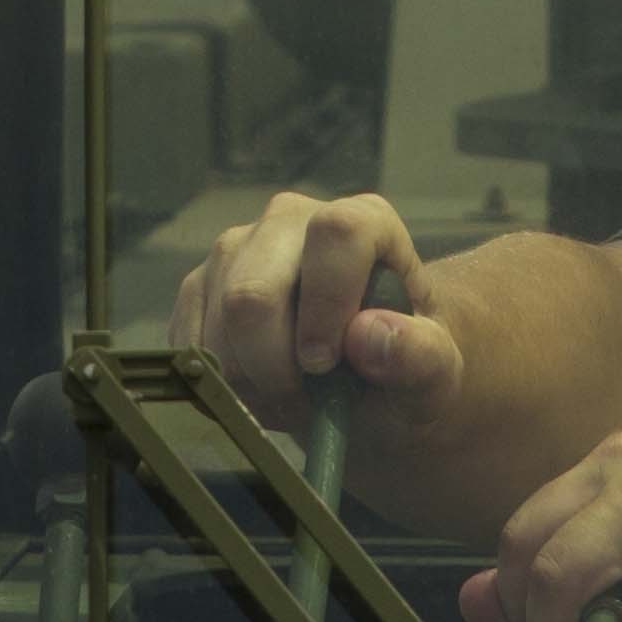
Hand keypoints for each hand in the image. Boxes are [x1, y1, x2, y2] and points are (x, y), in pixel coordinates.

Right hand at [169, 190, 449, 427]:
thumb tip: (367, 335)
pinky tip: (259, 388)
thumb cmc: (405, 367)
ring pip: (216, 325)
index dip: (327, 305)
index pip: (338, 233)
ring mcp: (236, 250)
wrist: (367, 382)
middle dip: (274, 367)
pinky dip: (221, 384)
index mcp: (362, 221)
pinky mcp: (199, 287)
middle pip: (254, 293)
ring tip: (290, 396)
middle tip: (306, 401)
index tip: (328, 365)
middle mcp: (291, 220)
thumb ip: (417, 354)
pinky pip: (188, 344)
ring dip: (249, 383)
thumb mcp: (434, 372)